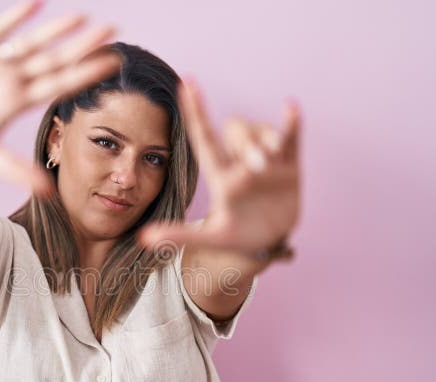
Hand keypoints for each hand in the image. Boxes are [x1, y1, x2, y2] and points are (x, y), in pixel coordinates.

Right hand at [0, 0, 120, 196]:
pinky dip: (16, 15)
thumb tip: (47, 191)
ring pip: (33, 41)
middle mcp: (14, 79)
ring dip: (57, 29)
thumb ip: (17, 171)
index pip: (61, 83)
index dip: (86, 72)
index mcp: (21, 100)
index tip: (113, 62)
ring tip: (83, 16)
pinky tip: (36, 1)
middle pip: (56, 59)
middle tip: (113, 30)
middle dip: (83, 46)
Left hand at [138, 78, 300, 268]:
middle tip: (258, 167)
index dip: (195, 111)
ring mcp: (266, 162)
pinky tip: (290, 107)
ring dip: (269, 137)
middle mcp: (240, 163)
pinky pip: (292, 137)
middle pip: (237, 131)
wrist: (267, 244)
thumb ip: (179, 235)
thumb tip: (142, 239)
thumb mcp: (210, 238)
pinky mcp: (289, 166)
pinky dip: (292, 123)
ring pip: (263, 131)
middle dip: (247, 142)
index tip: (186, 83)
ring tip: (274, 155)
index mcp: (220, 176)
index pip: (204, 137)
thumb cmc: (235, 238)